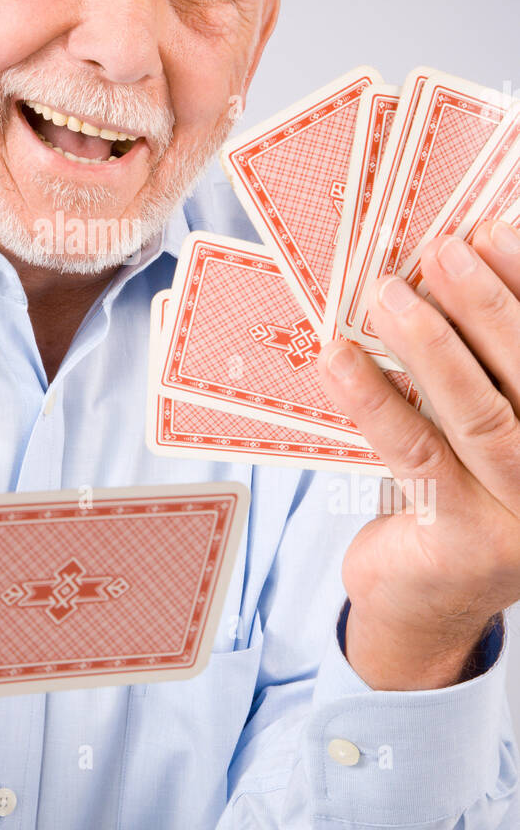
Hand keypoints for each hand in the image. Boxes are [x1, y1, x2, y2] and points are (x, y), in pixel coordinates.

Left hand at [317, 219, 519, 689]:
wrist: (426, 602)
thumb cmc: (454, 487)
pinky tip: (337, 359)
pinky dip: (375, 400)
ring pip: (480, 414)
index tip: (491, 227)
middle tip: (440, 249)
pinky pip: (417, 454)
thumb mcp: (480, 422)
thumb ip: (477, 362)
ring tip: (388, 293)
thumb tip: (439, 269)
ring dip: (432, 344)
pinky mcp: (467, 541)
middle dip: (487, 302)